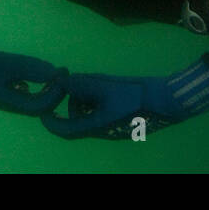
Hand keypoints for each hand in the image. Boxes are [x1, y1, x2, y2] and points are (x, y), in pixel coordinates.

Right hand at [0, 18, 66, 115]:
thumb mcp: (10, 64)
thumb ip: (33, 69)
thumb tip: (55, 74)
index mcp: (9, 103)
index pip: (40, 106)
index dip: (55, 93)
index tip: (63, 76)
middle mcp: (9, 105)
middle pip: (38, 105)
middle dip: (54, 91)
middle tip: (63, 72)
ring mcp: (6, 98)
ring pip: (33, 100)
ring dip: (46, 88)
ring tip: (56, 73)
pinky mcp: (5, 90)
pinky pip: (27, 93)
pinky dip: (37, 85)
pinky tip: (41, 73)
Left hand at [41, 56, 208, 139]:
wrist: (165, 99)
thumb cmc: (134, 94)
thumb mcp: (104, 85)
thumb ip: (81, 84)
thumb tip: (62, 82)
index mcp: (97, 126)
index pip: (67, 130)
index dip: (52, 124)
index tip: (43, 114)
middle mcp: (104, 129)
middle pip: (80, 117)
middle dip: (76, 100)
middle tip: (77, 80)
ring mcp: (116, 125)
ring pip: (92, 112)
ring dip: (89, 97)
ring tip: (99, 81)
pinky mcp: (124, 119)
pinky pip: (104, 110)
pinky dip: (101, 98)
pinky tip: (109, 84)